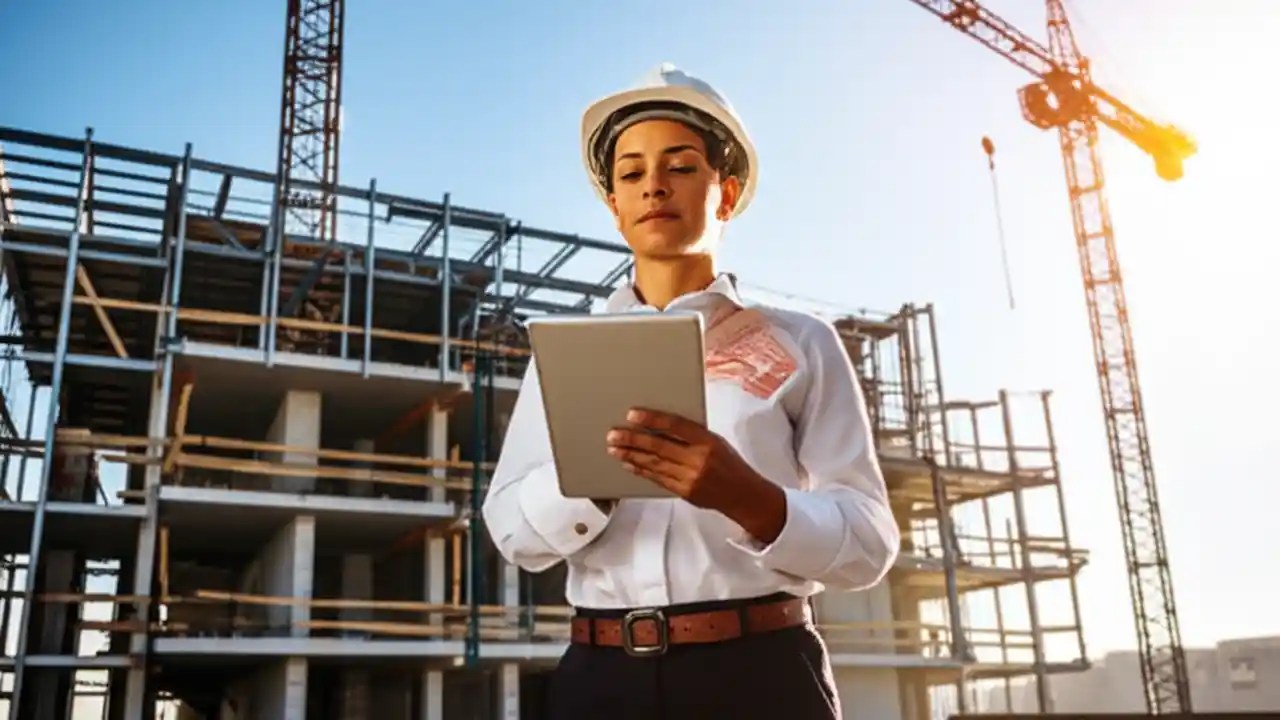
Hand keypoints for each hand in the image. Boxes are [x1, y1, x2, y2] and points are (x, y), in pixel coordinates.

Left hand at [605, 408, 785, 543]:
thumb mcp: (716, 441)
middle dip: (632, 440)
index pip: (675, 426)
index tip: (633, 415)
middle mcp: (698, 459)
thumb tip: (660, 424)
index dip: (652, 419)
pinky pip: (657, 479)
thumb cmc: (729, 463)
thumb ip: (691, 434)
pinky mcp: (684, 492)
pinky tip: (629, 464)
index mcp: (708, 441)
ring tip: (614, 449)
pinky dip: (641, 471)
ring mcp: (690, 478)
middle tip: (614, 434)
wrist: (743, 495)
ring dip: (631, 456)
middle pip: (659, 447)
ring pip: (654, 464)